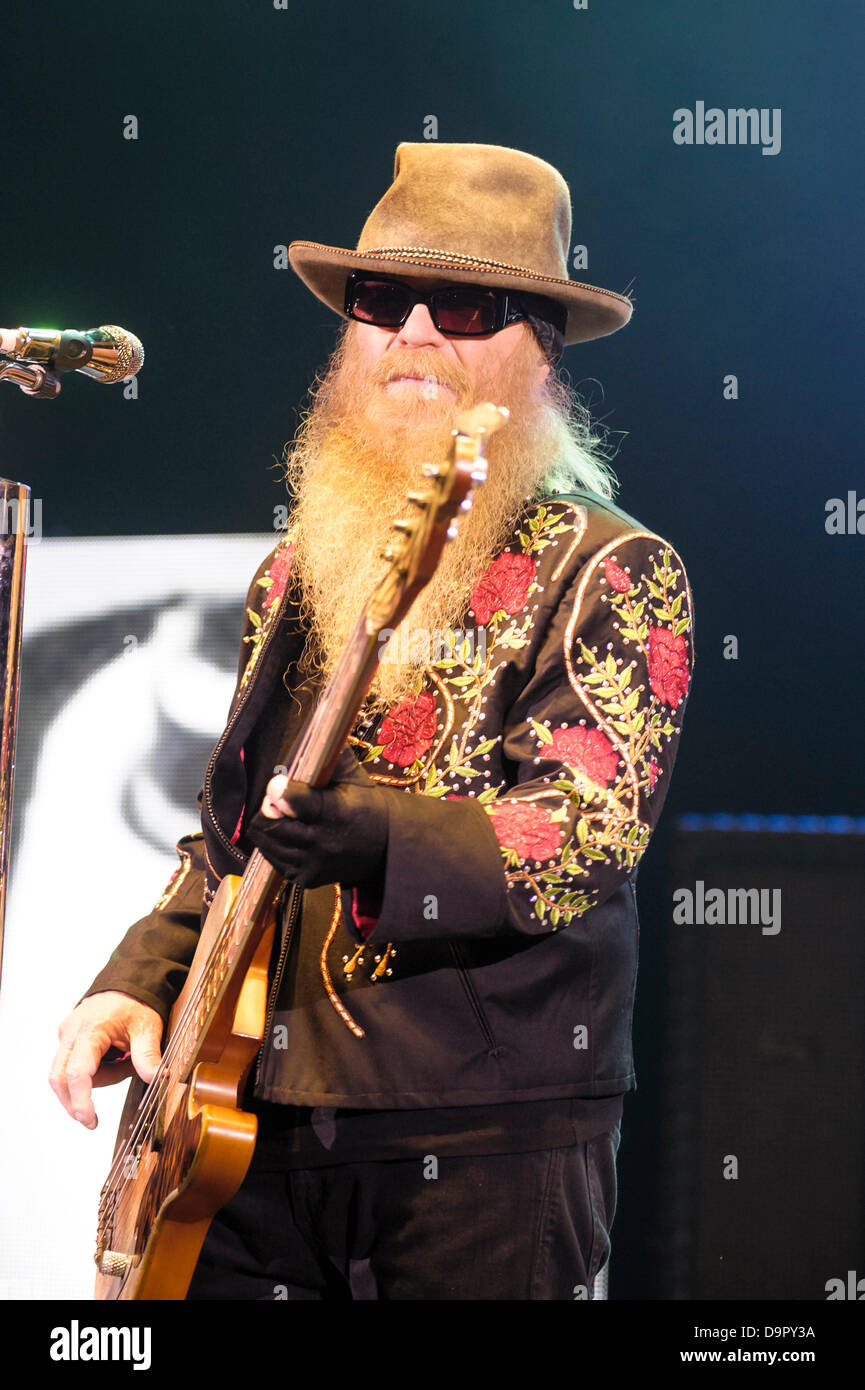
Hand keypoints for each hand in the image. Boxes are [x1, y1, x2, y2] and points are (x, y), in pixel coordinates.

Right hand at [49, 991, 162, 1128]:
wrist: (129, 981)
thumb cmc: (137, 1003)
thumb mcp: (149, 1027)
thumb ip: (148, 1055)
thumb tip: (156, 1079)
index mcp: (90, 1029)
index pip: (77, 1072)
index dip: (81, 1101)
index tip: (90, 1120)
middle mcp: (71, 1032)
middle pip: (61, 1078)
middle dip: (77, 1100)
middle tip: (94, 1119)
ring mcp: (67, 1035)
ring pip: (66, 1074)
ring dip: (93, 1081)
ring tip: (124, 1066)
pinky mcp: (69, 1038)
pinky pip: (73, 1065)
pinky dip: (92, 1072)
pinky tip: (114, 1060)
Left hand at [246, 745, 388, 889]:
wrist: (384, 849)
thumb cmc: (365, 806)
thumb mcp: (354, 778)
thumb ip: (331, 756)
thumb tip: (316, 729)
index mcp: (336, 813)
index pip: (296, 802)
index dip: (280, 790)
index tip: (277, 782)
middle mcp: (322, 842)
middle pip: (271, 822)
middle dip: (269, 807)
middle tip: (277, 800)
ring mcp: (312, 864)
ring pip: (266, 841)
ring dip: (268, 825)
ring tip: (281, 816)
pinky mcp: (305, 879)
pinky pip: (271, 859)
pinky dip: (273, 845)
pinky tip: (287, 834)